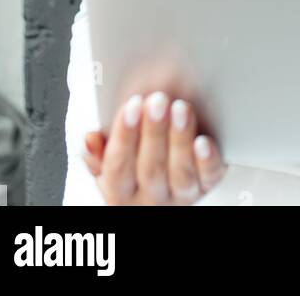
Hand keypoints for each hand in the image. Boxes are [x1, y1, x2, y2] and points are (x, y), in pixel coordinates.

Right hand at [82, 91, 226, 204]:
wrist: (167, 182)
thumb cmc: (134, 161)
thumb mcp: (109, 163)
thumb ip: (98, 151)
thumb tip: (90, 139)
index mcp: (120, 194)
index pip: (117, 168)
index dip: (124, 136)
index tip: (131, 104)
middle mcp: (150, 200)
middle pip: (151, 169)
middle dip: (154, 132)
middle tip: (158, 100)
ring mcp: (180, 196)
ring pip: (180, 173)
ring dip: (180, 138)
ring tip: (180, 108)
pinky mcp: (207, 186)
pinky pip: (209, 177)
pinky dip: (207, 160)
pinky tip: (204, 141)